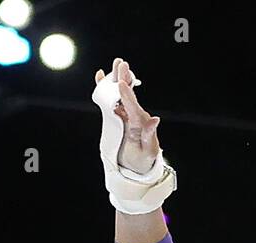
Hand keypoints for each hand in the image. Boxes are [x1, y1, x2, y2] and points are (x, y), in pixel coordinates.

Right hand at [93, 57, 161, 174]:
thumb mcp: (148, 149)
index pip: (133, 107)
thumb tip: (155, 120)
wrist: (137, 166)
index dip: (128, 95)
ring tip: (116, 63)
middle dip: (124, 79)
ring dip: (117, 78)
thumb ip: (149, 134)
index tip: (123, 84)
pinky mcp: (118, 116)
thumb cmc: (143, 159)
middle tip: (121, 63)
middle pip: (128, 95)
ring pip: (120, 94)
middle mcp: (134, 115)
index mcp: (140, 123)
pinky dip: (105, 89)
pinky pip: (111, 100)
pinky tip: (100, 76)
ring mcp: (125, 114)